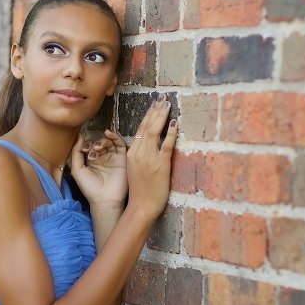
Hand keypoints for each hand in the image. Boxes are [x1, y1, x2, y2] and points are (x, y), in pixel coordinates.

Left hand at [69, 129, 127, 208]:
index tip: (83, 149)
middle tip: (91, 153)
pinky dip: (115, 137)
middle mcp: (104, 158)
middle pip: (99, 143)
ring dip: (102, 141)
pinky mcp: (122, 159)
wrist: (104, 199)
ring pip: (109, 142)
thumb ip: (76, 153)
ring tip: (98, 148)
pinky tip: (108, 134)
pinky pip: (120, 144)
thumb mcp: (77, 170)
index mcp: (92, 160)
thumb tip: (79, 136)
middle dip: (94, 144)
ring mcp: (113, 158)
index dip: (86, 144)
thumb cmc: (89, 188)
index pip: (90, 146)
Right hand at [126, 93, 177, 221]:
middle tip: (162, 97)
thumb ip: (139, 156)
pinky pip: (165, 145)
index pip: (139, 130)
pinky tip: (174, 123)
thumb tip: (147, 145)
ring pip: (153, 131)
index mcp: (131, 153)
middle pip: (145, 126)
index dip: (147, 116)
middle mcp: (138, 153)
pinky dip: (170, 133)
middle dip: (154, 110)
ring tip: (167, 103)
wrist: (141, 207)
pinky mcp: (160, 165)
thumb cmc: (140, 192)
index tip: (154, 104)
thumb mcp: (134, 170)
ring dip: (161, 116)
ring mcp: (149, 158)